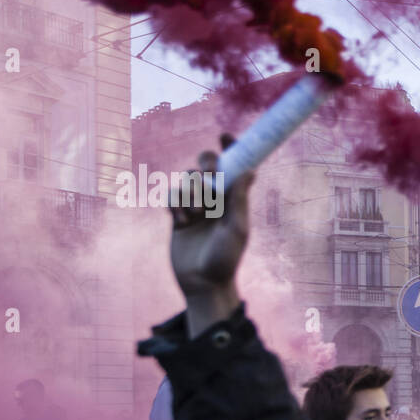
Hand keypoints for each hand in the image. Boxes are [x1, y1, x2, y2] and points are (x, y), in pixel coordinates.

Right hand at [169, 135, 253, 335]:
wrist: (201, 282)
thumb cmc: (225, 258)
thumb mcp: (236, 229)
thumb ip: (239, 200)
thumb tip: (249, 170)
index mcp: (235, 199)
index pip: (234, 166)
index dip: (231, 149)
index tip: (226, 136)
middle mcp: (216, 198)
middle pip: (206, 164)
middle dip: (205, 166)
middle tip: (209, 180)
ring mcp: (195, 205)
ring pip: (186, 178)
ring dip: (190, 192)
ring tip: (197, 216)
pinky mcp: (176, 215)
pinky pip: (170, 194)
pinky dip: (174, 204)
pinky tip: (182, 223)